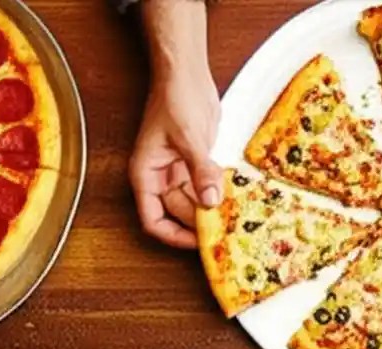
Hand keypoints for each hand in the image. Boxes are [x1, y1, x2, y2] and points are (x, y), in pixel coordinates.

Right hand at [129, 59, 221, 249]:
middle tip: (226, 234)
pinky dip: (219, 195)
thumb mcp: (188, 136)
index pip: (153, 219)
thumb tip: (211, 200)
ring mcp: (178, 172)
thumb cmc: (175, 98)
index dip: (173, 235)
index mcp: (145, 174)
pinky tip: (236, 202)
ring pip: (194, 203)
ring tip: (235, 222)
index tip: (197, 242)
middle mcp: (160, 178)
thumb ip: (200, 170)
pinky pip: (206, 187)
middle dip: (199, 224)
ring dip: (212, 211)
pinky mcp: (195, 164)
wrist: (186, 73)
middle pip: (178, 214)